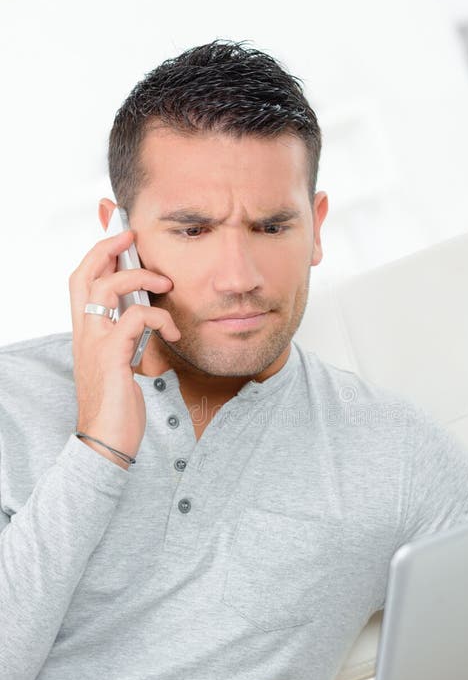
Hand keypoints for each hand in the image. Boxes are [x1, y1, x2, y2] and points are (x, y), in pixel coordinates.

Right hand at [69, 228, 180, 467]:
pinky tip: (175, 332)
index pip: (81, 281)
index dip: (97, 254)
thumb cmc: (118, 406)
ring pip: (107, 288)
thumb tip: (146, 320)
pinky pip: (136, 319)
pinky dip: (160, 318)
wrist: (107, 441)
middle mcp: (84, 333)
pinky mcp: (113, 357)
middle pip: (84, 274)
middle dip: (108, 248)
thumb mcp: (121, 364)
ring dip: (141, 278)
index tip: (121, 237)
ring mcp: (95, 343)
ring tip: (166, 285)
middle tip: (133, 237)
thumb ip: (127, 339)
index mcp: (86, 332)